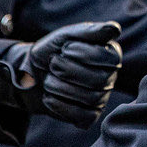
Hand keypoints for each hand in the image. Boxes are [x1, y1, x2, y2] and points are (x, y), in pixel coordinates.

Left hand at [0, 21, 122, 128]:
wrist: (31, 73)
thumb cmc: (52, 51)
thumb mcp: (67, 36)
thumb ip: (91, 31)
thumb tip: (115, 29)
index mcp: (112, 54)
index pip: (108, 59)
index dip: (82, 54)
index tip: (65, 48)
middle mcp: (111, 76)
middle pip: (99, 80)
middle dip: (68, 71)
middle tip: (53, 64)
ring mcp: (101, 97)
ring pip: (91, 98)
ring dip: (61, 88)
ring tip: (49, 79)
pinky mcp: (89, 115)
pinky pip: (83, 116)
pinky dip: (61, 106)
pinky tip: (48, 96)